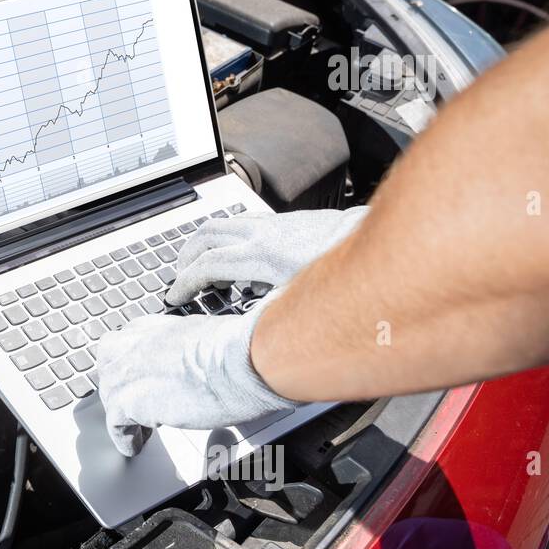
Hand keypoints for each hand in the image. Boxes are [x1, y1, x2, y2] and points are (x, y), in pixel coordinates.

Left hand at [92, 305, 297, 456]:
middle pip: (110, 369)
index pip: (125, 346)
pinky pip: (116, 425)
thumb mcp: (202, 336)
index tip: (140, 380)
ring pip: (111, 397)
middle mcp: (131, 344)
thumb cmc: (235, 348)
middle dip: (121, 388)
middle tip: (137, 407)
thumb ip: (186, 349)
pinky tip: (134, 447)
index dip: (131, 367)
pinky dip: (126, 438)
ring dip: (124, 415)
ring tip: (139, 430)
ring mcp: (125, 372)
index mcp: (151, 326)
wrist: (239, 360)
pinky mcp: (127, 402)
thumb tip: (193, 365)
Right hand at [165, 206, 368, 306]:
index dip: (185, 283)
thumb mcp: (299, 304)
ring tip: (203, 266)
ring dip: (204, 244)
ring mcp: (271, 223)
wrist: (373, 244)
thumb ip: (268, 314)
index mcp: (260, 256)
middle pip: (204, 236)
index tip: (176, 296)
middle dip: (186, 257)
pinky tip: (238, 256)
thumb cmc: (346, 279)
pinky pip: (241, 223)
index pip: (206, 266)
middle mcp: (261, 234)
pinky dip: (228, 237)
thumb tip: (249, 329)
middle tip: (181, 277)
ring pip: (221, 224)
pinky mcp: (282, 220)